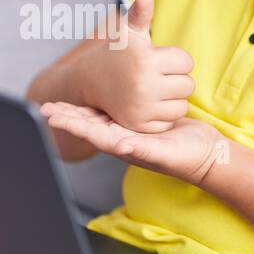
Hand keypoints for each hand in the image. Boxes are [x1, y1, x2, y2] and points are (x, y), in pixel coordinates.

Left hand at [39, 101, 226, 184]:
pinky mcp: (141, 123)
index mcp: (123, 145)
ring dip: (80, 109)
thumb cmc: (186, 158)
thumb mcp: (165, 153)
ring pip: (99, 117)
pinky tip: (99, 95)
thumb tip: (121, 146)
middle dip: (68, 115)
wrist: (207, 156)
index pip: (90, 132)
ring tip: (62, 102)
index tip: (50, 114)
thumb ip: (142, 150)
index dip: (70, 122)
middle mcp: (122, 139)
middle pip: (89, 124)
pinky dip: (104, 103)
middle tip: (45, 105)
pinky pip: (117, 110)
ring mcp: (131, 131)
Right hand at [75, 0, 195, 132]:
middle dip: (175, 79)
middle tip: (154, 75)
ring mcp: (141, 108)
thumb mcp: (129, 30)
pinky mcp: (140, 125)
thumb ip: (141, 10)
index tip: (156, 58)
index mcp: (146, 60)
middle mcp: (144, 86)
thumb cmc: (116, 51)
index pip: (186, 62)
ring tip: (152, 88)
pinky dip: (163, 114)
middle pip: (188, 85)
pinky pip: (170, 120)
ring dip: (172, 97)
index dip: (174, 59)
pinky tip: (148, 104)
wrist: (90, 81)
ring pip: (182, 105)